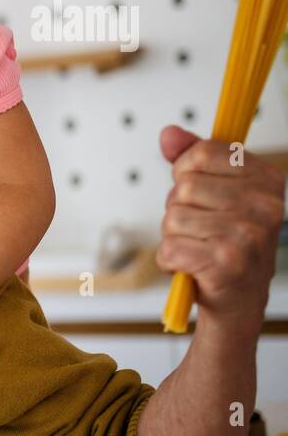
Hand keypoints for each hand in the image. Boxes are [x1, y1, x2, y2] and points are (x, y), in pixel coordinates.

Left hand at [157, 126, 283, 327]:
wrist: (238, 302)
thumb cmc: (225, 243)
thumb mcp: (213, 194)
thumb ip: (191, 160)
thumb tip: (168, 134)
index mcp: (267, 180)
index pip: (201, 154)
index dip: (186, 175)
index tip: (202, 196)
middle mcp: (266, 205)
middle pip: (184, 187)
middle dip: (178, 211)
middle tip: (201, 231)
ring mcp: (248, 234)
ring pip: (173, 218)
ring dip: (174, 237)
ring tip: (199, 249)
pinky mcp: (227, 262)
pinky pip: (170, 248)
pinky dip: (170, 260)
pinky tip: (192, 267)